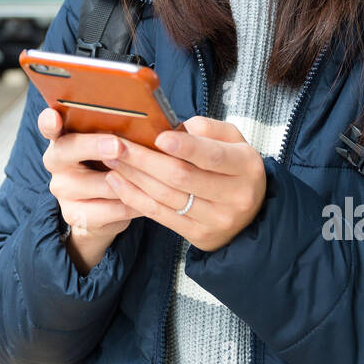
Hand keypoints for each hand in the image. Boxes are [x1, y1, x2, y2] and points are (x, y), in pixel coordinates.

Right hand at [38, 108, 141, 268]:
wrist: (100, 210)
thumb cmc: (109, 163)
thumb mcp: (110, 143)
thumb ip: (116, 130)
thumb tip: (145, 120)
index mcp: (62, 136)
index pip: (49, 125)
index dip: (49, 121)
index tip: (54, 118)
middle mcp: (55, 161)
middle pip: (69, 149)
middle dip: (94, 146)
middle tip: (117, 145)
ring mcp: (61, 189)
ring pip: (101, 183)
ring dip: (130, 180)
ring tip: (153, 175)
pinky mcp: (74, 214)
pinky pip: (111, 208)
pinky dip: (133, 203)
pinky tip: (148, 198)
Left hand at [100, 116, 266, 251]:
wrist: (252, 214)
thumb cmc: (234, 167)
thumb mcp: (233, 141)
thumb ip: (208, 129)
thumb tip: (177, 128)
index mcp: (246, 166)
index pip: (212, 156)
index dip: (184, 147)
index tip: (158, 137)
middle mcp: (235, 196)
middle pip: (181, 177)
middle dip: (143, 159)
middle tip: (116, 144)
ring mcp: (217, 219)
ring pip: (166, 197)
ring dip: (133, 177)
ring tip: (111, 159)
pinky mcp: (199, 235)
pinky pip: (160, 215)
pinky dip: (135, 198)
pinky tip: (118, 182)